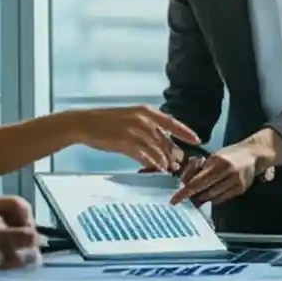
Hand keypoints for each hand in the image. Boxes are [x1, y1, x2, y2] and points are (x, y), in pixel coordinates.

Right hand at [72, 105, 197, 171]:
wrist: (83, 123)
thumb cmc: (105, 122)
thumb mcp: (129, 118)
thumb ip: (145, 126)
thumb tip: (161, 139)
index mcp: (145, 111)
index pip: (171, 122)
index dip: (186, 131)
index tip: (198, 140)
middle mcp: (142, 119)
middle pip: (165, 138)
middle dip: (173, 153)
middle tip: (179, 164)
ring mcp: (134, 130)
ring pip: (156, 148)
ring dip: (165, 160)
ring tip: (169, 169)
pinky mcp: (125, 142)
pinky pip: (144, 155)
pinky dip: (152, 163)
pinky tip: (157, 169)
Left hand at [168, 143, 258, 206]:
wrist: (253, 154)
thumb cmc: (228, 154)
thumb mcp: (212, 157)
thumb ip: (200, 169)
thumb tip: (185, 184)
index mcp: (218, 161)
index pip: (197, 181)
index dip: (184, 192)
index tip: (174, 200)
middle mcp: (228, 172)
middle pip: (204, 190)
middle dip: (192, 196)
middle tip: (183, 199)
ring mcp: (236, 182)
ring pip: (213, 197)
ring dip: (202, 197)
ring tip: (197, 195)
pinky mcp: (241, 189)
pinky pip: (222, 199)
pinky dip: (213, 198)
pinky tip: (211, 193)